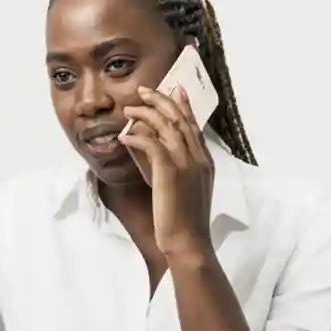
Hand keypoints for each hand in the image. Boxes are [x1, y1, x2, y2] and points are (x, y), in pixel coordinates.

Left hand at [119, 85, 214, 260]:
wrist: (189, 242)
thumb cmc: (182, 219)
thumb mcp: (178, 187)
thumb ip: (166, 165)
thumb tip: (144, 145)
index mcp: (205, 161)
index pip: (193, 125)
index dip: (183, 105)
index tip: (174, 89)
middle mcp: (199, 158)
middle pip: (180, 119)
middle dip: (162, 100)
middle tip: (145, 90)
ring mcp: (187, 164)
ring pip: (167, 126)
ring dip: (146, 114)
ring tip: (129, 109)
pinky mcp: (170, 173)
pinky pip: (153, 145)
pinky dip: (138, 138)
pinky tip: (125, 137)